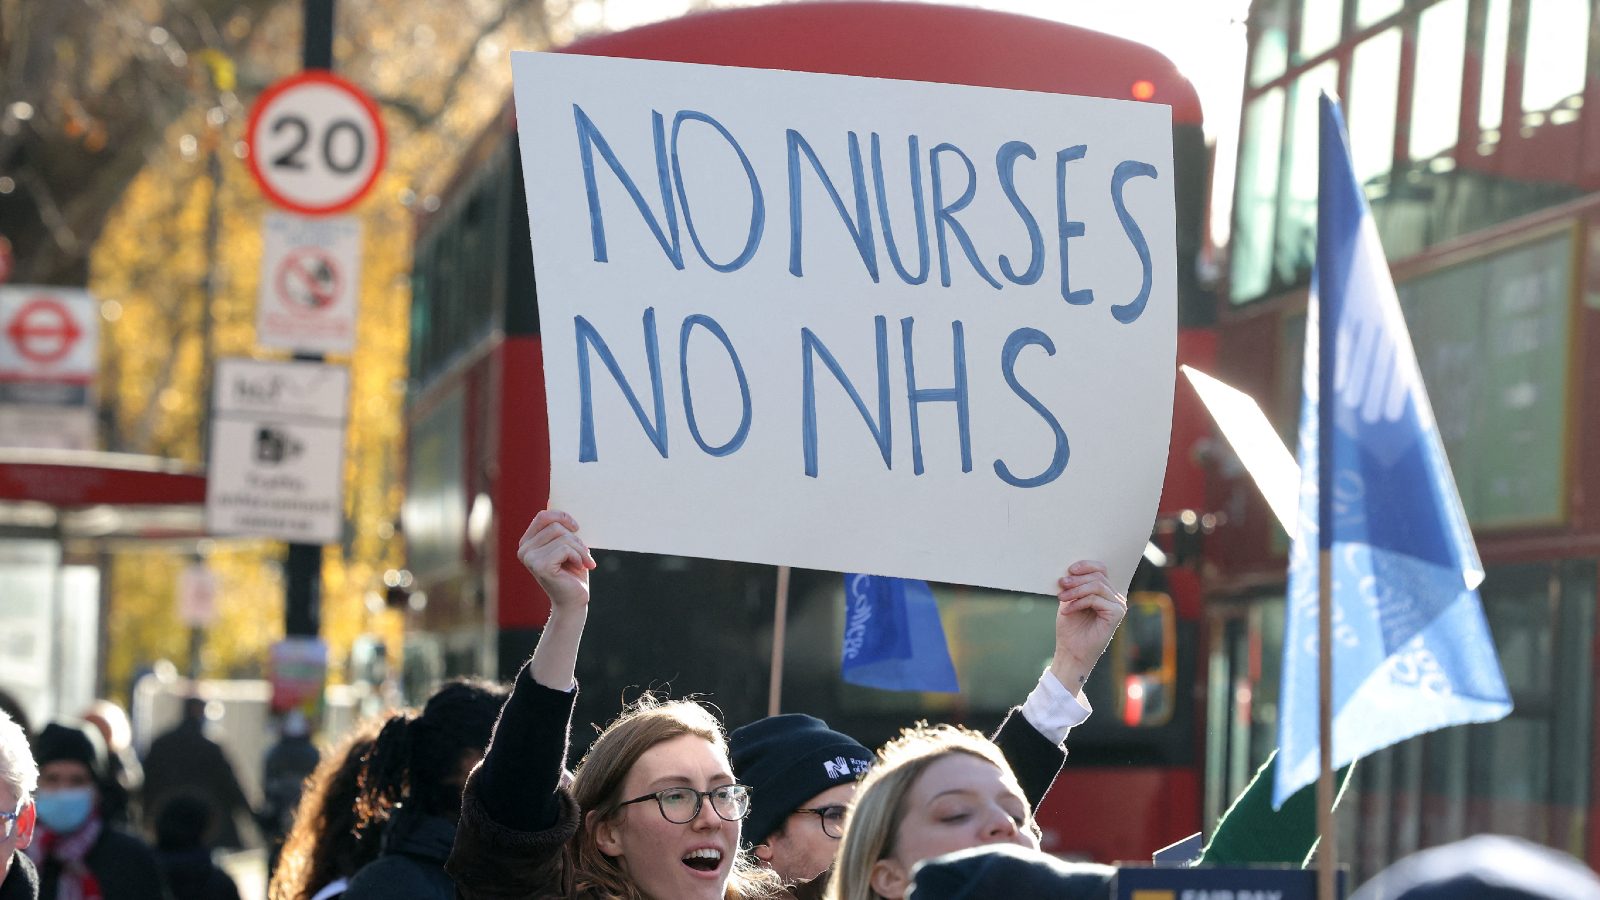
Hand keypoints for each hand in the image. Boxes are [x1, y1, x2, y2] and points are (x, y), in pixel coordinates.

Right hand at [518, 510, 595, 614]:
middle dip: (576, 539)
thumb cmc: (572, 573)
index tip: (577, 528)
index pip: (543, 516)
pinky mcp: (540, 566)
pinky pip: (565, 549)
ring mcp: (530, 559)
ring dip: (580, 550)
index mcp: (527, 543)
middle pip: (556, 527)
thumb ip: (558, 527)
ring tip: (581, 562)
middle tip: (582, 555)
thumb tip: (550, 499)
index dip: (562, 517)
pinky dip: (578, 557)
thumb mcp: (566, 545)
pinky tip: (577, 568)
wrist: (574, 601)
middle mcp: (524, 550)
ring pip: (563, 537)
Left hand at [1050, 560, 1127, 691]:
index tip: (1069, 570)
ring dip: (1075, 590)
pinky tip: (1067, 610)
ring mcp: (1119, 605)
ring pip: (1096, 586)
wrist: (1072, 652)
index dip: (1086, 566)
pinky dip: (1078, 602)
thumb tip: (1071, 568)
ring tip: (1061, 598)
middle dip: (1077, 580)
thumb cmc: (1071, 627)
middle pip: (1098, 576)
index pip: (1101, 569)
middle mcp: (1116, 597)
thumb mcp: (1069, 600)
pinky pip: (1096, 599)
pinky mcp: (1116, 614)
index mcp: (1106, 592)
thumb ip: (1074, 584)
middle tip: (1061, 585)